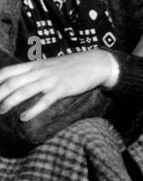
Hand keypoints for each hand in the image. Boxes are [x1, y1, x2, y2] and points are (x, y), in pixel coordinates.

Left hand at [0, 51, 116, 119]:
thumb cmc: (71, 66)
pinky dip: (33, 109)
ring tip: (1, 111)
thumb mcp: (49, 65)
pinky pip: (44, 100)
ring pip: (25, 90)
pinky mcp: (62, 88)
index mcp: (34, 65)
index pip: (8, 71)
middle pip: (13, 82)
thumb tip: (19, 83)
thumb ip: (34, 72)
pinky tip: (24, 117)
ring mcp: (51, 79)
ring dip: (11, 102)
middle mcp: (40, 71)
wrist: (94, 63)